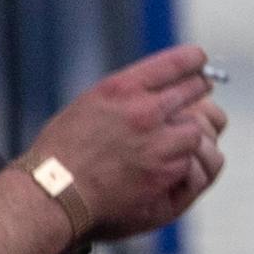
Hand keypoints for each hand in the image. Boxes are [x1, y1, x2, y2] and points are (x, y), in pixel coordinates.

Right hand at [32, 46, 224, 237]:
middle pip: (196, 90)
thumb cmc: (63, 151)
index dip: (193, 60)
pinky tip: (172, 165)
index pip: (176, 62)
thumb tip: (159, 87)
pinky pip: (195, 161)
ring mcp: (158, 142)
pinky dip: (188, 162)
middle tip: (201, 95)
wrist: (52, 193)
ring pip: (199, 128)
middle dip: (199, 91)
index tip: (199, 62)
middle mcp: (143, 111)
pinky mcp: (166, 172)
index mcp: (121, 89)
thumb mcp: (89, 104)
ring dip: (191, 133)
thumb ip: (126, 94)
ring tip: (175, 140)